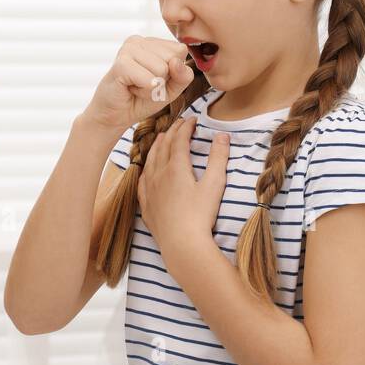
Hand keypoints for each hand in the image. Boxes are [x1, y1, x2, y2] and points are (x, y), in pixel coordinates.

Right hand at [81, 35, 194, 135]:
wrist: (115, 115)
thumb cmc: (142, 99)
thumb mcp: (172, 89)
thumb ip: (183, 76)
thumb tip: (177, 62)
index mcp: (152, 42)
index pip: (181, 50)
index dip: (174, 72)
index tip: (155, 79)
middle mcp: (139, 40)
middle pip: (173, 59)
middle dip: (163, 80)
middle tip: (143, 84)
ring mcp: (128, 49)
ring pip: (163, 69)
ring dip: (152, 87)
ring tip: (136, 86)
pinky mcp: (121, 63)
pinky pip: (149, 80)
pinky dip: (144, 91)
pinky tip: (130, 88)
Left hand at [137, 116, 229, 257]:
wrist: (182, 245)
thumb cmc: (201, 215)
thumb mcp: (215, 184)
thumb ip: (218, 158)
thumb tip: (222, 136)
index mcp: (176, 168)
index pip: (179, 139)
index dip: (186, 127)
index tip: (193, 119)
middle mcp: (158, 175)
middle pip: (163, 146)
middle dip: (172, 132)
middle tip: (180, 125)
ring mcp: (149, 190)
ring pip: (150, 161)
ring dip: (157, 146)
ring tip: (163, 139)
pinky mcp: (146, 205)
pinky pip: (142, 180)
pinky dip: (146, 168)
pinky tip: (148, 169)